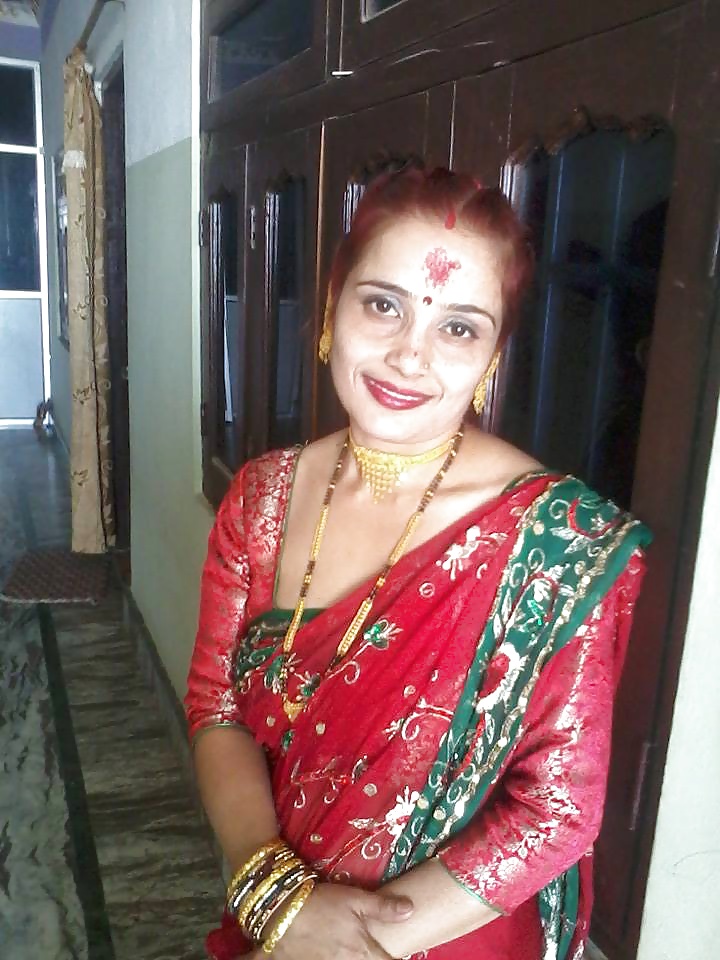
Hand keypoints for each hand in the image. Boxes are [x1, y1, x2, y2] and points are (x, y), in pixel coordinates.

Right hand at [258, 881, 413, 959]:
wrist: (281, 912)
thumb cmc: (322, 902)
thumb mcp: (354, 898)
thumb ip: (383, 907)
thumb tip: (411, 910)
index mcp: (363, 951)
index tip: (400, 955)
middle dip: (377, 958)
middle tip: (376, 949)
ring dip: (357, 959)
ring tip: (354, 952)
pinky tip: (334, 953)